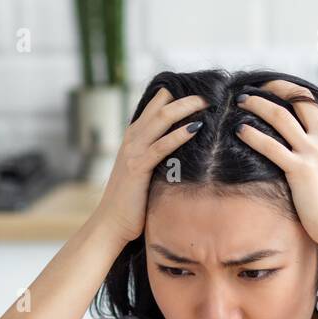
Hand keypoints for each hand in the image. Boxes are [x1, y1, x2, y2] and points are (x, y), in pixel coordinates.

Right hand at [89, 87, 208, 244]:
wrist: (110, 223)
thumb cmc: (130, 202)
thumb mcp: (142, 172)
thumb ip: (156, 157)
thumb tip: (181, 152)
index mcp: (133, 138)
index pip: (154, 106)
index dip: (174, 97)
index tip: (197, 94)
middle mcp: (132, 140)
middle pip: (160, 107)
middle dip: (185, 98)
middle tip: (207, 95)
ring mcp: (134, 152)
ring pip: (161, 119)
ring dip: (185, 108)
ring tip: (205, 103)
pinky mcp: (139, 168)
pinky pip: (162, 146)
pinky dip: (179, 135)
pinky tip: (195, 128)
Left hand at [234, 80, 317, 254]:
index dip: (297, 101)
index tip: (279, 98)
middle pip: (302, 100)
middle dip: (278, 88)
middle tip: (259, 86)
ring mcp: (314, 153)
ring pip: (281, 116)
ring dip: (259, 104)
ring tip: (243, 99)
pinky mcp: (300, 170)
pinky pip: (271, 146)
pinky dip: (253, 135)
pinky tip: (239, 130)